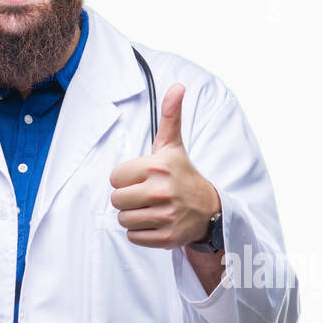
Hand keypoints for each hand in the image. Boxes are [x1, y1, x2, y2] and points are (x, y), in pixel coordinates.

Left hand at [108, 83, 220, 248]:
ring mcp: (165, 216)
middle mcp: (161, 191)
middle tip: (145, 195)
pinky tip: (155, 222)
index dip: (126, 179)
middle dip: (127, 199)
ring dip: (132, 216)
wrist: (208, 209)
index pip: (115, 177)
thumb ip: (170, 116)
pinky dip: (140, 232)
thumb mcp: (173, 145)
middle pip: (116, 200)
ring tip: (150, 209)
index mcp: (157, 167)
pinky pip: (134, 237)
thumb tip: (178, 86)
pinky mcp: (166, 237)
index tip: (142, 178)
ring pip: (123, 220)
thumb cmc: (182, 174)